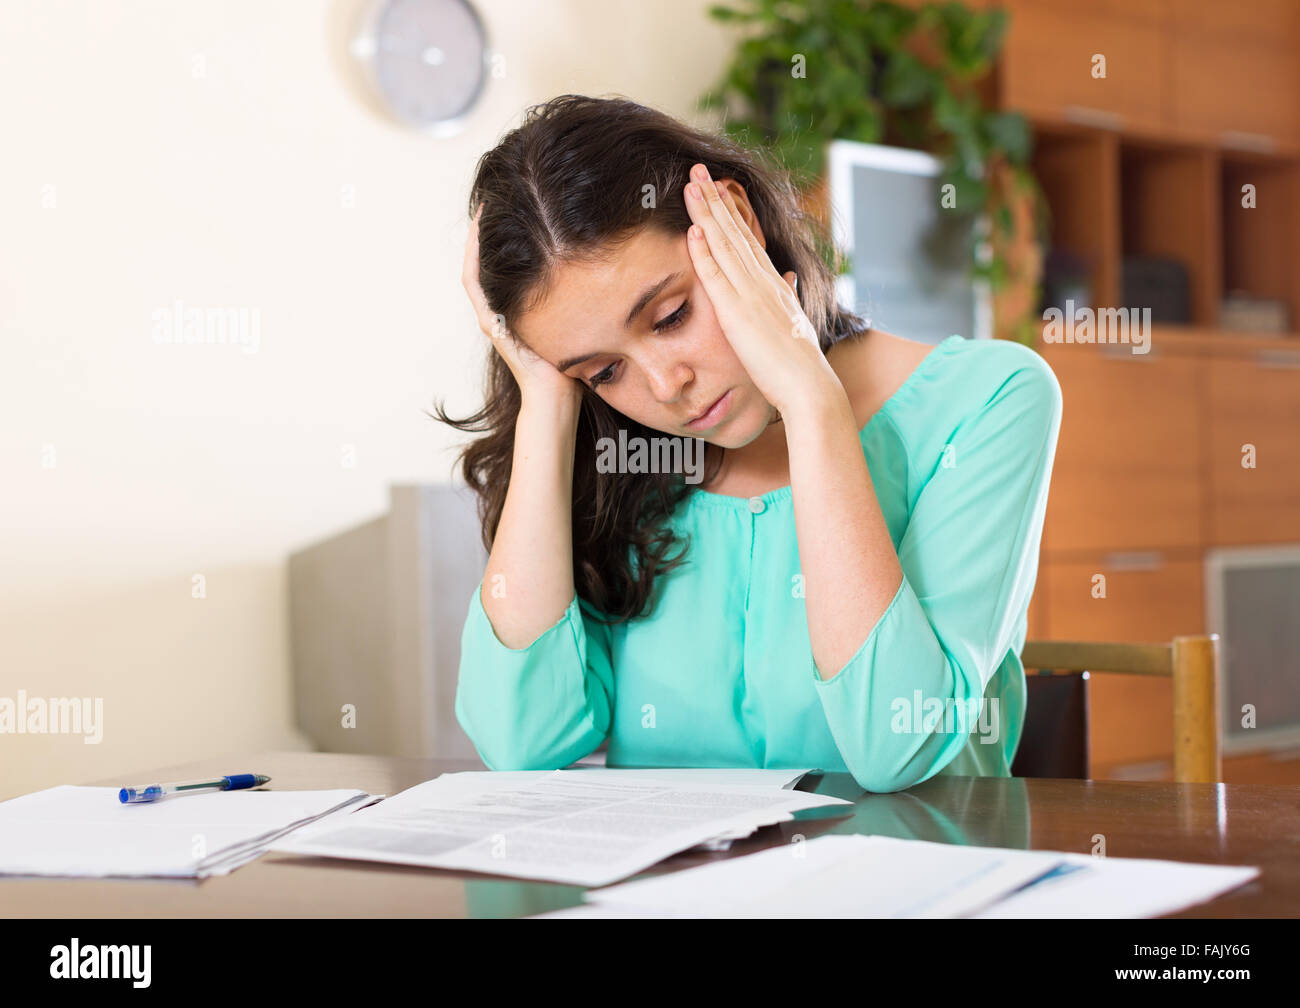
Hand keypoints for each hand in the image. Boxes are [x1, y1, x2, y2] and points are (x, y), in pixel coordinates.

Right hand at [464, 203, 581, 407]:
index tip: (521, 204)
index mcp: (521, 308)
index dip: (512, 234)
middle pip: (490, 259)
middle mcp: (502, 310)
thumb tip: (610, 264)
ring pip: (476, 266)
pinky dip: (475, 256)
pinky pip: (475, 283)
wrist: (558, 398)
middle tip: (500, 194)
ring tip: (486, 204)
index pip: (509, 262)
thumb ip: (584, 295)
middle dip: (493, 228)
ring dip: (478, 235)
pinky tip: (481, 231)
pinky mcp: (490, 322)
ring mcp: (492, 316)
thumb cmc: (575, 365)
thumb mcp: (582, 319)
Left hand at [683, 165, 838, 416]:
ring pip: (725, 245)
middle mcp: (763, 282)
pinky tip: (693, 229)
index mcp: (774, 284)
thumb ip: (788, 296)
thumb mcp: (793, 322)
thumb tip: (788, 279)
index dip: (730, 213)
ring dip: (706, 213)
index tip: (716, 190)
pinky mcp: (738, 314)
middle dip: (715, 199)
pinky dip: (704, 251)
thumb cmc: (800, 364)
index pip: (748, 240)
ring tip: (690, 185)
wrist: (810, 387)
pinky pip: (717, 276)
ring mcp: (751, 295)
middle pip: (735, 232)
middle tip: (697, 171)